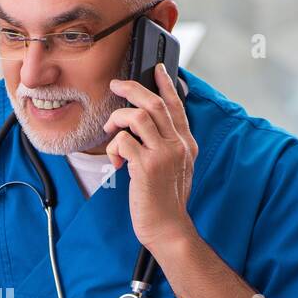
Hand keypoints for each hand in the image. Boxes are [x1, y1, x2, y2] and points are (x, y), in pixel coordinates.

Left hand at [104, 62, 198, 250]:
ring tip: (111, 132)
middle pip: (154, 103)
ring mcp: (164, 155)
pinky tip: (116, 163)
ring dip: (117, 120)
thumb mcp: (175, 168)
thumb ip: (166, 146)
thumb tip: (144, 128)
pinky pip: (123, 141)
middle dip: (132, 89)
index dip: (166, 84)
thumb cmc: (165, 201)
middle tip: (115, 85)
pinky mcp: (147, 167)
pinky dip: (113, 147)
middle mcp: (178, 145)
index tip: (156, 69)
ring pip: (137, 116)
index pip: (177, 106)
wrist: (168, 228)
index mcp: (186, 144)